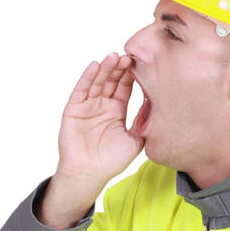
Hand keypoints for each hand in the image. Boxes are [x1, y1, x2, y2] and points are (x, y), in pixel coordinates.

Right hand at [55, 53, 144, 189]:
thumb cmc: (111, 161)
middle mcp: (102, 105)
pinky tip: (95, 66)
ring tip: (114, 57)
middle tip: (129, 56)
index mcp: (117, 110)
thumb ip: (143, 122)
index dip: (131, 75)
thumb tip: (155, 103)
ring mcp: (88, 105)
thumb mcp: (135, 140)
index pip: (124, 87)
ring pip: (97, 81)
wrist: (89, 174)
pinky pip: (81, 90)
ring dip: (105, 69)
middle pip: (111, 80)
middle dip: (119, 68)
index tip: (140, 62)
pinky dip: (87, 77)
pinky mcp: (74, 109)